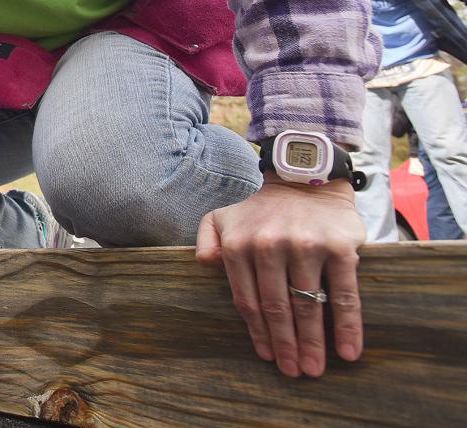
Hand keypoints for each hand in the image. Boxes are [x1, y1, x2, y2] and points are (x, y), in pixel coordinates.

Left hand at [196, 175, 364, 377]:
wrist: (305, 179)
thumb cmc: (261, 209)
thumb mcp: (222, 217)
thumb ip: (207, 240)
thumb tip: (204, 264)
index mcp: (239, 244)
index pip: (247, 300)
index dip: (258, 333)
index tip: (267, 356)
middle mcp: (268, 245)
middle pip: (277, 308)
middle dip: (285, 345)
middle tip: (293, 372)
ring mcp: (304, 246)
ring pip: (307, 305)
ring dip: (312, 343)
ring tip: (314, 369)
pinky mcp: (338, 247)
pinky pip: (343, 294)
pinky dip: (347, 326)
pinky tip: (348, 351)